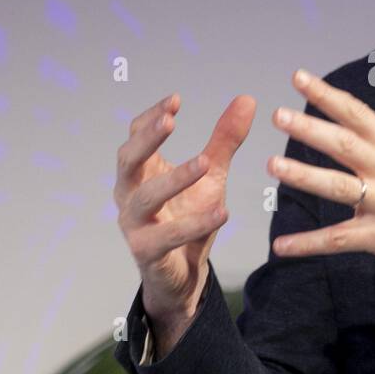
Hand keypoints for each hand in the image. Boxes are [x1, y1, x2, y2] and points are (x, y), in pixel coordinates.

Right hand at [114, 92, 255, 323]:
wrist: (184, 274)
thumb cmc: (188, 215)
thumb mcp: (211, 174)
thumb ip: (224, 140)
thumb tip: (247, 99)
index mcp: (140, 171)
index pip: (136, 136)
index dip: (151, 117)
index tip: (175, 100)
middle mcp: (129, 194)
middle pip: (127, 160)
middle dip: (146, 139)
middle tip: (170, 121)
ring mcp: (134, 224)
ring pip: (147, 197)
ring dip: (175, 178)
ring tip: (204, 163)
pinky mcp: (147, 251)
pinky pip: (168, 236)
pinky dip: (195, 224)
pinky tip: (222, 212)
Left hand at [265, 69, 374, 291]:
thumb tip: (351, 127)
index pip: (358, 114)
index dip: (327, 96)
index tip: (300, 79)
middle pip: (344, 144)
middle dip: (310, 129)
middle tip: (280, 116)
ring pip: (338, 185)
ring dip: (303, 175)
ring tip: (274, 165)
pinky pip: (337, 239)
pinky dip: (307, 244)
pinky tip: (282, 246)